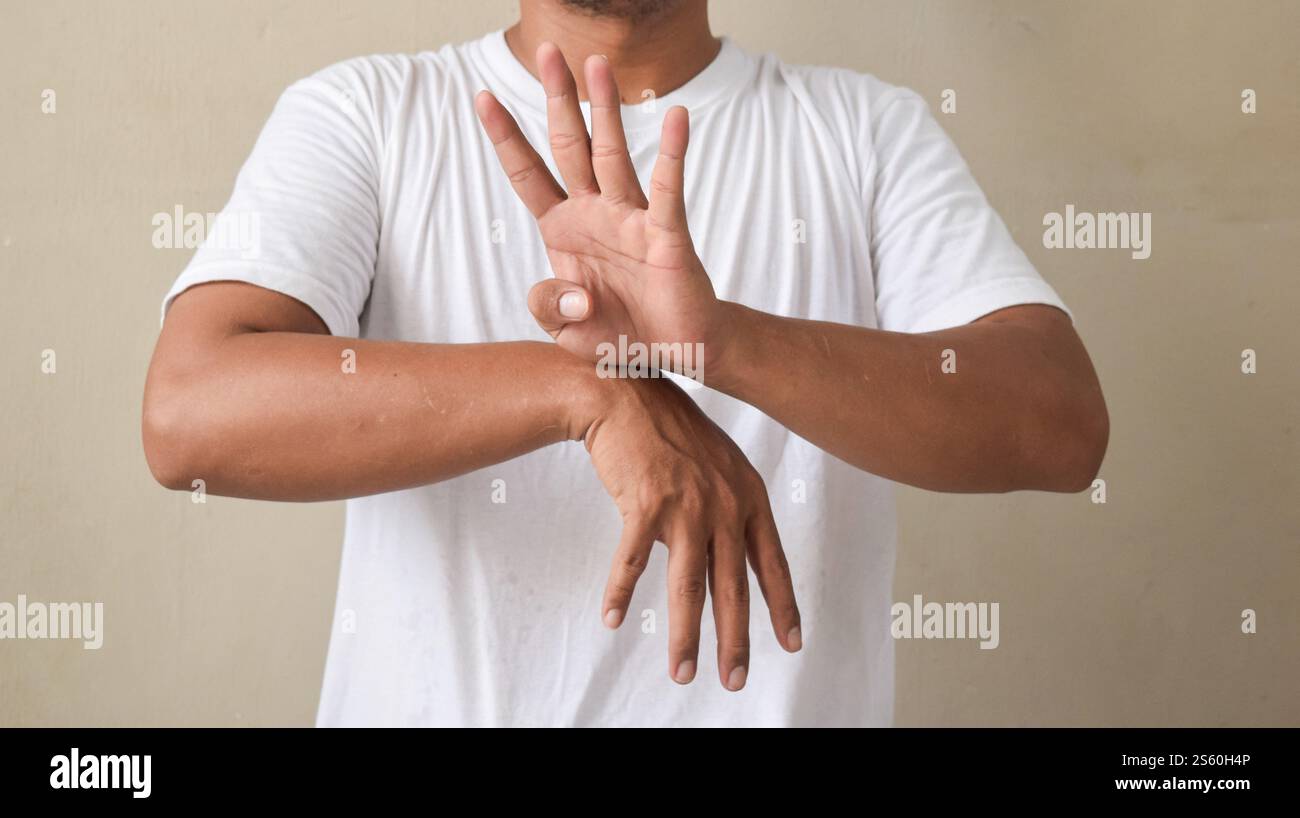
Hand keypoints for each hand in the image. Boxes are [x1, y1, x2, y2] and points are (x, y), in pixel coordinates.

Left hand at [475, 42, 732, 378]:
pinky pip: (667, 188)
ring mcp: (630, 218)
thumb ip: (548, 309)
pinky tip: (674, 115)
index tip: (481, 96)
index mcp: (563, 229)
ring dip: (605, 108)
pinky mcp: (666, 234)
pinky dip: (672, 152)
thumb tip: (574, 296)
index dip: (505, 137)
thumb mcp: (565, 332)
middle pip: (569, 145)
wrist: (673, 353)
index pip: (528, 174)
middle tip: (548, 50)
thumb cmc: (619, 334)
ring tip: (597, 63)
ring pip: (613, 153)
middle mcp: (595, 213)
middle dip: (557, 99)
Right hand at [583, 375, 801, 689]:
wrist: (624, 391)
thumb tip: (733, 553)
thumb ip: (728, 507)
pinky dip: (620, 592)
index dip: (782, 606)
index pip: (772, 563)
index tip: (791, 644)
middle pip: (733, 587)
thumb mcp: (717, 463)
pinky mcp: (645, 503)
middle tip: (734, 680)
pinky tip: (613, 619)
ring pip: (688, 587)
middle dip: (734, 640)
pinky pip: (633, 561)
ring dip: (685, 636)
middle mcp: (723, 504)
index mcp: (747, 496)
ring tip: (682, 673)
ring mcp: (686, 504)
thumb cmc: (667, 429)